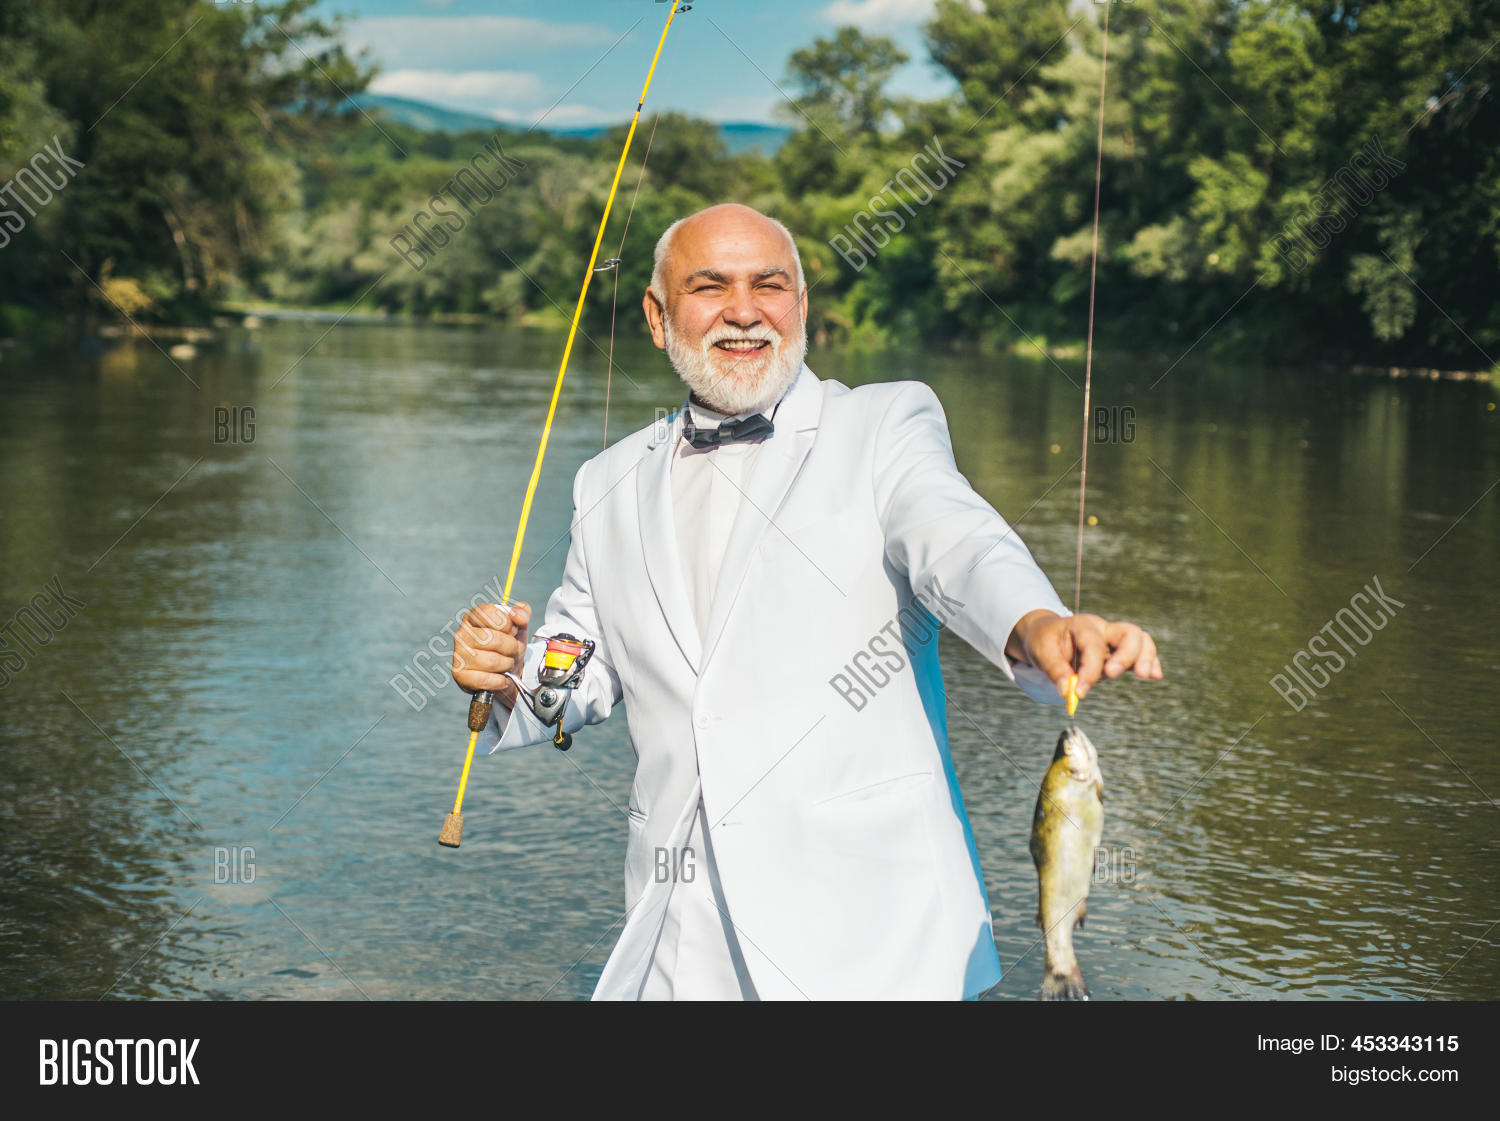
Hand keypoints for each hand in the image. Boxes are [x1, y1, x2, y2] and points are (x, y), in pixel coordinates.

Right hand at [452, 601, 530, 708]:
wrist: (507, 672)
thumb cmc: (509, 646)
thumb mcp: (519, 626)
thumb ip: (522, 613)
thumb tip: (518, 615)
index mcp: (473, 618)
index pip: (488, 613)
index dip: (506, 623)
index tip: (512, 630)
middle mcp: (462, 634)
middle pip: (493, 639)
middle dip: (511, 647)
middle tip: (512, 651)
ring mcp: (459, 655)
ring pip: (491, 661)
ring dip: (507, 665)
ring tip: (506, 664)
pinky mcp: (460, 675)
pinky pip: (484, 680)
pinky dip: (499, 681)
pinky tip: (501, 678)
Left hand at [1007, 609, 1162, 702]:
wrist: (1046, 635)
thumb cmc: (1044, 641)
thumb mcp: (1041, 652)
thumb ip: (1055, 670)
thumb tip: (1067, 692)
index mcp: (1082, 625)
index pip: (1093, 646)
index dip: (1089, 671)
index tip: (1079, 692)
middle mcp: (1103, 629)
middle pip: (1127, 633)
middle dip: (1126, 655)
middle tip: (1113, 674)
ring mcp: (1114, 639)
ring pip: (1140, 640)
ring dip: (1146, 657)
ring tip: (1146, 676)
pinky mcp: (1120, 652)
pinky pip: (1142, 651)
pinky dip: (1151, 662)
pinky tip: (1155, 675)